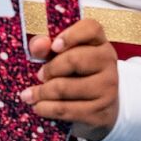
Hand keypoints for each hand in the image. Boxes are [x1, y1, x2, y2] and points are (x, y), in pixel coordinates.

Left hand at [20, 18, 117, 140]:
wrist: (102, 107)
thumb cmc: (77, 75)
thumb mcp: (63, 57)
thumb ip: (47, 47)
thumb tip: (37, 46)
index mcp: (100, 42)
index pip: (91, 28)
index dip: (71, 35)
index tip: (54, 46)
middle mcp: (108, 62)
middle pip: (74, 59)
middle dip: (50, 69)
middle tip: (40, 75)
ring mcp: (108, 88)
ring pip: (66, 88)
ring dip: (42, 92)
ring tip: (31, 95)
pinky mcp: (100, 111)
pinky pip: (66, 109)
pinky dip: (46, 108)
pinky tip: (38, 107)